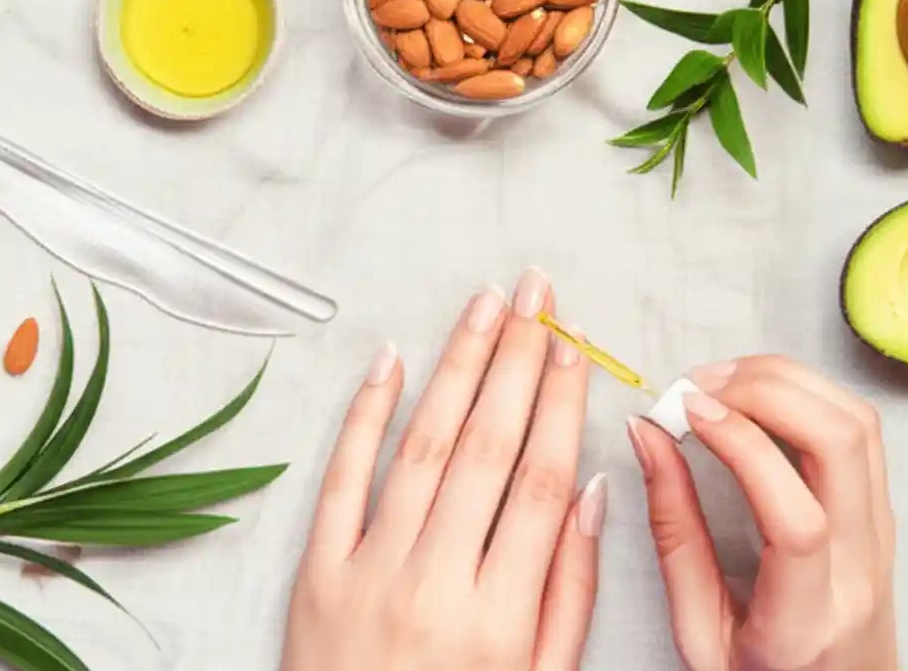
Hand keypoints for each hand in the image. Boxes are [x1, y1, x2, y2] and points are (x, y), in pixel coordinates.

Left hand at [282, 268, 605, 670]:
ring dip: (455, 366)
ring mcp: (367, 572)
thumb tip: (590, 489)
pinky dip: (364, 415)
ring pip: (421, 448)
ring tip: (483, 305)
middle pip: (485, 447)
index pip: (538, 481)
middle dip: (516, 357)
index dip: (559, 402)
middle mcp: (432, 582)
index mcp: (498, 615)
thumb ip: (568, 590)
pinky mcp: (317, 572)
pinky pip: (340, 479)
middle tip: (535, 292)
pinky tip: (390, 360)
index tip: (572, 343)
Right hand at [627, 356, 896, 670]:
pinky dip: (807, 393)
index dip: (743, 447)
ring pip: (860, 422)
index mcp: (808, 620)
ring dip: (788, 380)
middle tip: (697, 386)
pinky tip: (757, 397)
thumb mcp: (698, 629)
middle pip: (844, 444)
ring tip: (720, 383)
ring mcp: (882, 536)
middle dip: (766, 389)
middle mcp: (861, 570)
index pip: (797, 518)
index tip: (686, 413)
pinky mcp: (882, 513)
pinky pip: (860, 429)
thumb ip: (673, 533)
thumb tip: (649, 436)